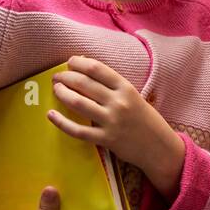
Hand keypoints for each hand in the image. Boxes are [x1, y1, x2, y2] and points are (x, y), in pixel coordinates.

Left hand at [47, 55, 184, 198]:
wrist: (159, 147)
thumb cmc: (145, 119)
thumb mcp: (134, 97)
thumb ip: (113, 86)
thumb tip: (86, 69)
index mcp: (126, 88)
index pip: (96, 69)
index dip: (78, 63)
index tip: (70, 62)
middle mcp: (118, 102)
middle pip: (84, 83)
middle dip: (66, 77)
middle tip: (57, 77)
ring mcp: (111, 121)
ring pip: (78, 103)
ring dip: (62, 93)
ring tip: (56, 89)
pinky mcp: (105, 139)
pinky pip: (77, 130)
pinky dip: (61, 122)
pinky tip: (51, 115)